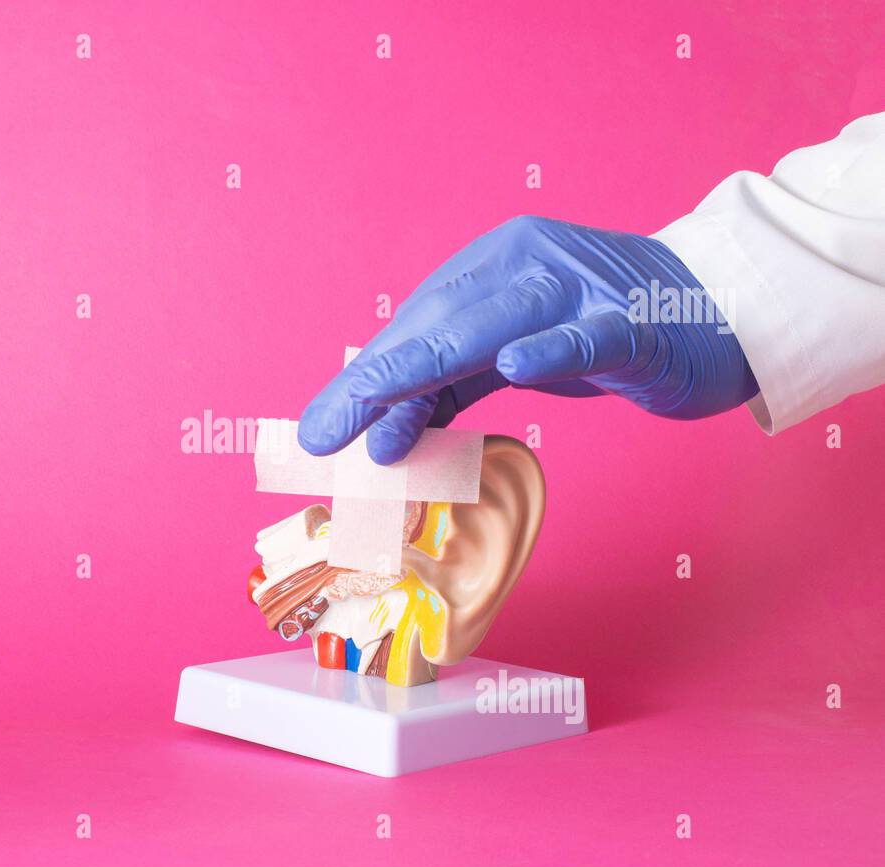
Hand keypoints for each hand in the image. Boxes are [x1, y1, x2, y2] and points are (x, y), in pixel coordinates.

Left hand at [298, 216, 758, 462]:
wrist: (717, 309)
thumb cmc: (602, 330)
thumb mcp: (513, 356)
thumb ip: (453, 385)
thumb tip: (382, 434)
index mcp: (493, 266)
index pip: (417, 327)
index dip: (367, 380)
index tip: (319, 429)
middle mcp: (528, 263)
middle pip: (438, 323)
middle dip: (375, 382)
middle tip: (324, 433)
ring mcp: (584, 287)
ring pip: (493, 324)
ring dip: (429, 367)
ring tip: (374, 410)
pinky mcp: (635, 322)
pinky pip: (589, 334)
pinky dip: (553, 348)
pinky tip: (517, 365)